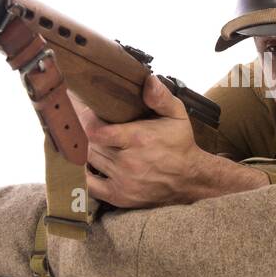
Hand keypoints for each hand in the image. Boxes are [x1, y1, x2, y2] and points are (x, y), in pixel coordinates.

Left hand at [69, 74, 208, 208]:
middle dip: (87, 132)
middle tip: (87, 122)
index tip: (87, 110)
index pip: (96, 131)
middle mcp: (128, 162)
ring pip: (90, 161)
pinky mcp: (120, 196)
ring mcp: (123, 181)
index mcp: (138, 139)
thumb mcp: (177, 115)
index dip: (86, 120)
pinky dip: (86, 174)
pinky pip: (91, 186)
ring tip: (94, 139)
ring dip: (89, 149)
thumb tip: (148, 79)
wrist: (190, 179)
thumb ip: (161, 97)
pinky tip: (89, 163)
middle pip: (90, 144)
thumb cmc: (180, 144)